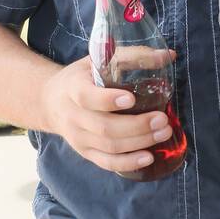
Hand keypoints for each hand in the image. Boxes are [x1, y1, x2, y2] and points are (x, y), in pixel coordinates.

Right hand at [39, 54, 177, 178]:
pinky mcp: (85, 152)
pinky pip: (106, 162)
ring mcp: (78, 137)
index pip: (86, 97)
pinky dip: (128, 163)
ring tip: (163, 133)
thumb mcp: (98, 60)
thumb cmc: (81, 77)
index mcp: (73, 87)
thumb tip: (169, 55)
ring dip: (139, 143)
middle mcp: (73, 115)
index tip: (131, 99)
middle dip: (136, 126)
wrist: (50, 102)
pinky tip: (148, 157)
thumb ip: (132, 56)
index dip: (107, 100)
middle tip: (162, 119)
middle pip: (104, 127)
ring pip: (109, 146)